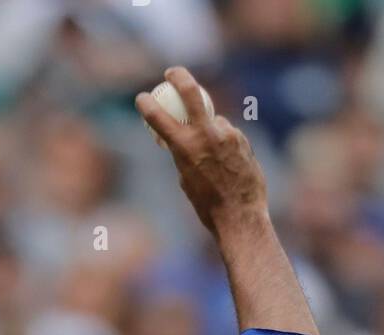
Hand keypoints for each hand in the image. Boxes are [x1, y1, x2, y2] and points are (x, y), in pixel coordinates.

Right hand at [135, 66, 267, 235]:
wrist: (239, 214)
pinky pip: (227, 134)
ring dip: (209, 131)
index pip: (160, 118)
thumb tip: (182, 140)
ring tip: (214, 161)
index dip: (147, 105)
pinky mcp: (242, 138)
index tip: (141, 97)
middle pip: (192, 94)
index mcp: (184, 148)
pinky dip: (223, 144)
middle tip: (171, 72)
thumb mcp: (185, 178)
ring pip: (213, 121)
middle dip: (180, 78)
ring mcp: (227, 134)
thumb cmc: (206, 204)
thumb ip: (183, 154)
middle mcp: (206, 135)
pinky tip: (227, 165)